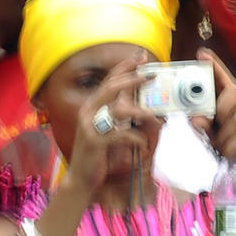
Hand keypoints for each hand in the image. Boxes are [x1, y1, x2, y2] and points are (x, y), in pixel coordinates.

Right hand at [67, 57, 156, 190]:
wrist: (81, 178)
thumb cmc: (97, 152)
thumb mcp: (106, 128)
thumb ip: (117, 114)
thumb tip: (137, 100)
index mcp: (91, 106)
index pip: (109, 79)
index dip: (125, 66)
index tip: (140, 56)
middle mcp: (87, 112)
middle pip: (111, 87)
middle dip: (133, 78)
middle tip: (151, 74)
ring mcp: (89, 127)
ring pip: (118, 110)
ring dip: (140, 111)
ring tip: (154, 115)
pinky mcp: (94, 143)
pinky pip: (120, 135)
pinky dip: (135, 137)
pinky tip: (143, 143)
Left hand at [198, 51, 235, 167]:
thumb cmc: (230, 142)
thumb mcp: (212, 132)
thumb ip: (203, 124)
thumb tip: (195, 120)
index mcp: (234, 96)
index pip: (223, 77)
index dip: (213, 64)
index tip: (202, 54)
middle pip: (232, 91)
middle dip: (220, 112)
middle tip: (215, 131)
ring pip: (235, 119)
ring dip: (223, 139)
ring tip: (223, 147)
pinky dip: (231, 149)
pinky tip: (231, 153)